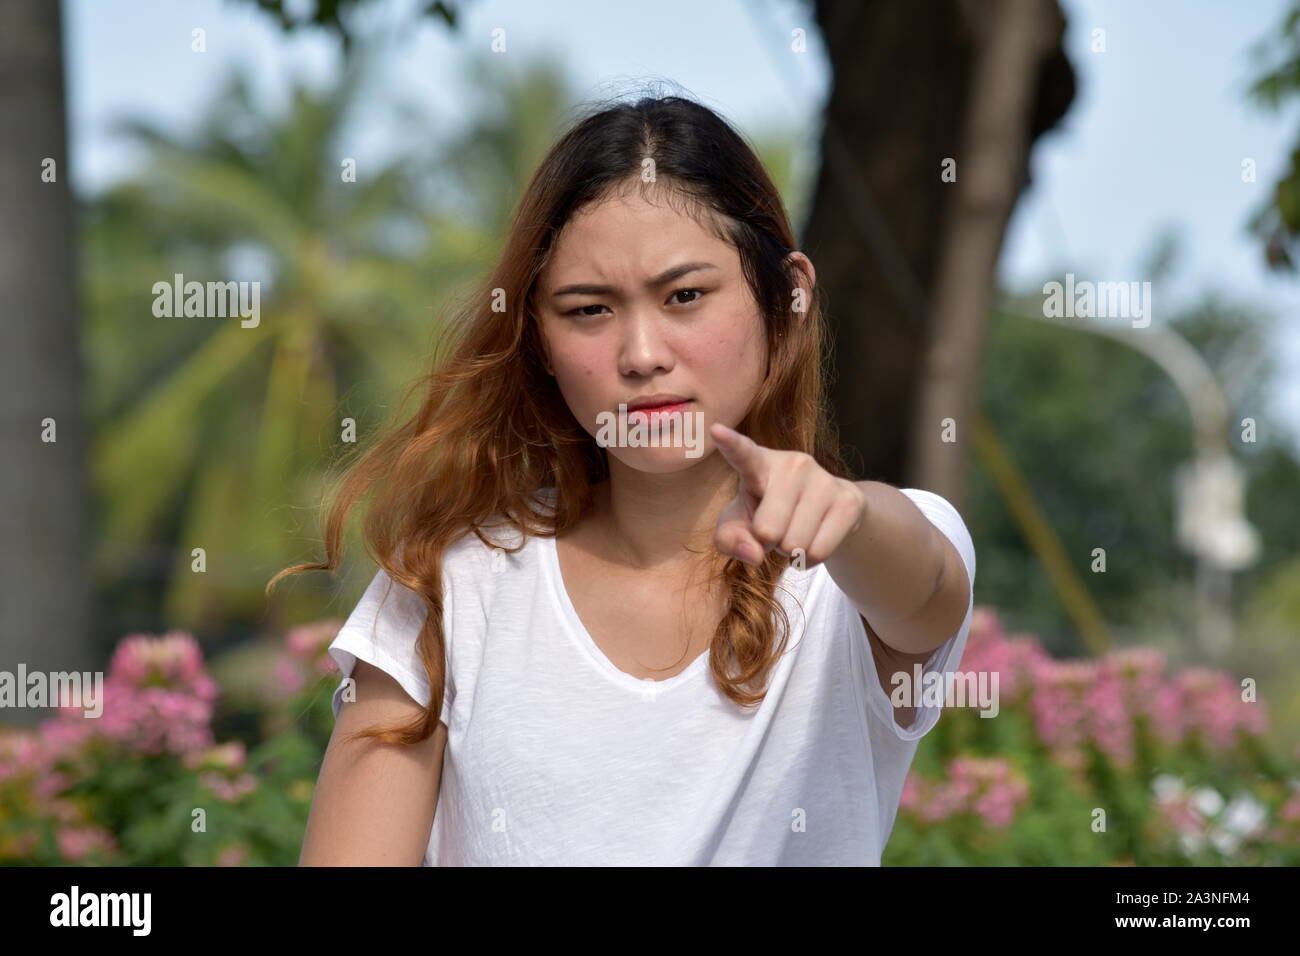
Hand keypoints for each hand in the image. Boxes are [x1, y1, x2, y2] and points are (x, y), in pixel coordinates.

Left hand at [710, 422, 865, 568]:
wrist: (823, 513)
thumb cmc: (767, 514)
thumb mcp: (738, 525)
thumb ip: (729, 539)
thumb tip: (754, 553)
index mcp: (758, 463)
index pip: (742, 453)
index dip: (730, 443)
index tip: (715, 430)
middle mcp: (793, 464)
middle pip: (768, 530)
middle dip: (768, 543)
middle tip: (776, 528)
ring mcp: (824, 479)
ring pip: (795, 545)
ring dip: (791, 551)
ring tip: (796, 530)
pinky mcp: (849, 501)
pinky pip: (819, 552)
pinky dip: (810, 559)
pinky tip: (814, 540)